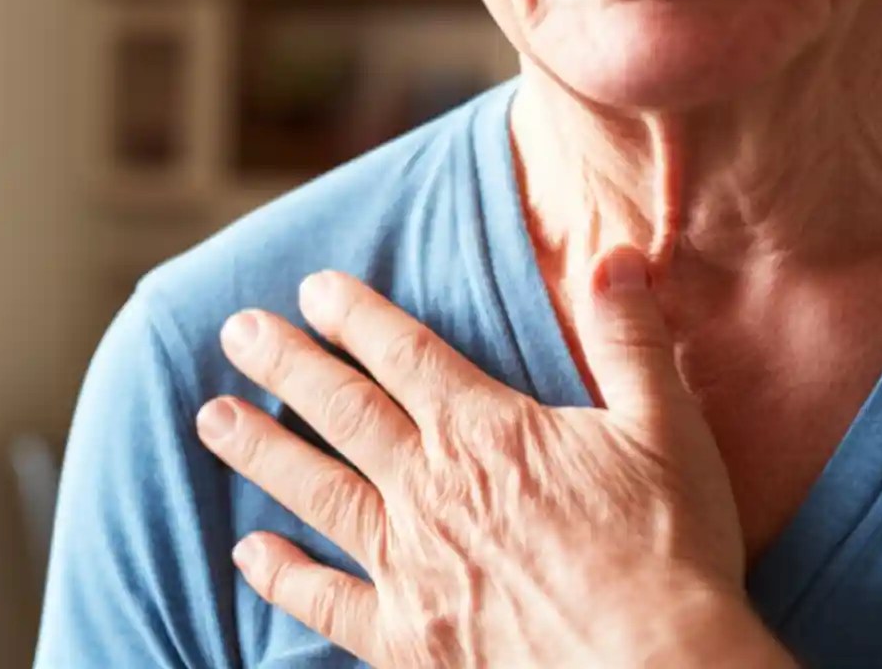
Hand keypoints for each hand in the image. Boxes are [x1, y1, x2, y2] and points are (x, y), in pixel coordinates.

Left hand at [196, 247, 792, 667]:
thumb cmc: (668, 551)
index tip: (312, 288)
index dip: (354, 316)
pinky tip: (249, 553)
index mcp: (486, 432)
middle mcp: (431, 487)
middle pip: (342, 410)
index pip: (403, 355)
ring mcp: (408, 563)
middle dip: (286, 363)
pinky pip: (326, 599)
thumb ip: (631, 337)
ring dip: (261, 449)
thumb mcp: (666, 427)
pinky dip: (283, 575)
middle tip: (236, 330)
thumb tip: (617, 252)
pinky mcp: (405, 635)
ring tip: (213, 417)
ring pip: (316, 488)